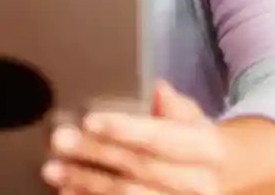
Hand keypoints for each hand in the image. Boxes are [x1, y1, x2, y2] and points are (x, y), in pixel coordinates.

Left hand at [42, 79, 230, 194]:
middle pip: (137, 168)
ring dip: (86, 182)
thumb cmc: (195, 144)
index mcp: (205, 149)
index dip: (124, 129)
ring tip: (54, 169)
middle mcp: (198, 183)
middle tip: (60, 140)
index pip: (159, 138)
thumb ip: (174, 106)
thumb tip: (160, 89)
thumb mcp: (192, 118)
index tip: (89, 120)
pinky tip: (68, 191)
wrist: (220, 179)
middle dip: (94, 153)